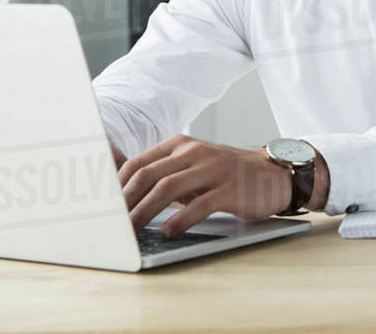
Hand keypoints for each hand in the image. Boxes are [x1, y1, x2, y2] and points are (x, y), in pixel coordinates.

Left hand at [117, 135, 292, 236]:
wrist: (271, 173)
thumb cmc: (227, 173)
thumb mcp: (194, 165)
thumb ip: (167, 174)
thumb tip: (129, 199)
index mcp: (181, 145)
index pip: (138, 163)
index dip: (117, 186)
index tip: (104, 207)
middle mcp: (194, 152)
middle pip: (149, 175)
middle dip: (126, 202)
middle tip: (112, 224)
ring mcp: (212, 169)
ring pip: (168, 188)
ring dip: (145, 211)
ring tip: (132, 230)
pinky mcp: (229, 188)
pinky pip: (199, 204)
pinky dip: (179, 219)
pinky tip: (168, 231)